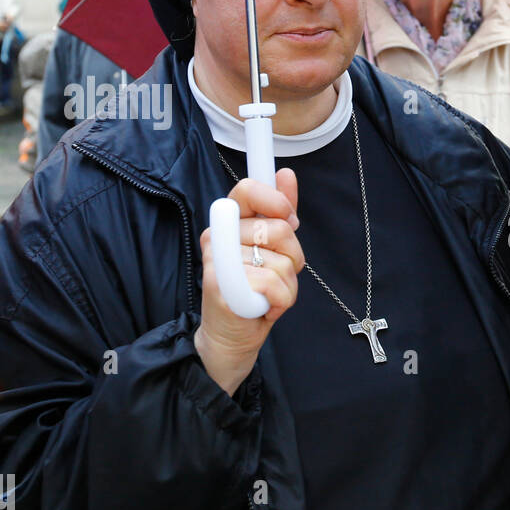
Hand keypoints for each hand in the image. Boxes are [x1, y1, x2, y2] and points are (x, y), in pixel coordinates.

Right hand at [195, 169, 303, 395]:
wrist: (233, 334)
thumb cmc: (254, 289)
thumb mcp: (273, 248)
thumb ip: (279, 212)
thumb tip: (285, 175)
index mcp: (229, 222)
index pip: (249, 189)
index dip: (276, 200)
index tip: (288, 216)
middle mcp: (218, 236)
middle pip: (278, 229)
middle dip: (292, 257)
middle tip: (277, 274)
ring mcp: (217, 260)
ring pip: (280, 261)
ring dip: (287, 285)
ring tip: (268, 294)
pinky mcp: (222, 285)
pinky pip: (273, 284)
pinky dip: (280, 300)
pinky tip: (264, 306)